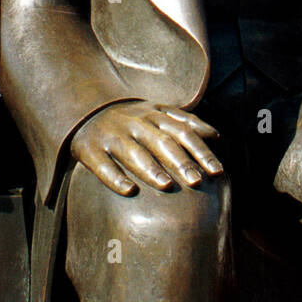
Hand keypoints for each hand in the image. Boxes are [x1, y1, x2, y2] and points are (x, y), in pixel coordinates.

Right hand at [69, 100, 222, 196]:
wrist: (84, 110)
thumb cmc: (130, 118)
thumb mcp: (157, 111)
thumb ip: (185, 121)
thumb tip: (216, 136)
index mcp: (154, 114)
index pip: (183, 131)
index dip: (201, 151)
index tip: (217, 171)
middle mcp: (134, 123)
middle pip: (161, 142)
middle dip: (180, 162)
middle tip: (197, 182)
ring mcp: (112, 135)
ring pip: (133, 152)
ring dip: (150, 168)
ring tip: (166, 185)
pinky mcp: (90, 149)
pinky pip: (102, 165)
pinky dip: (115, 178)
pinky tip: (129, 191)